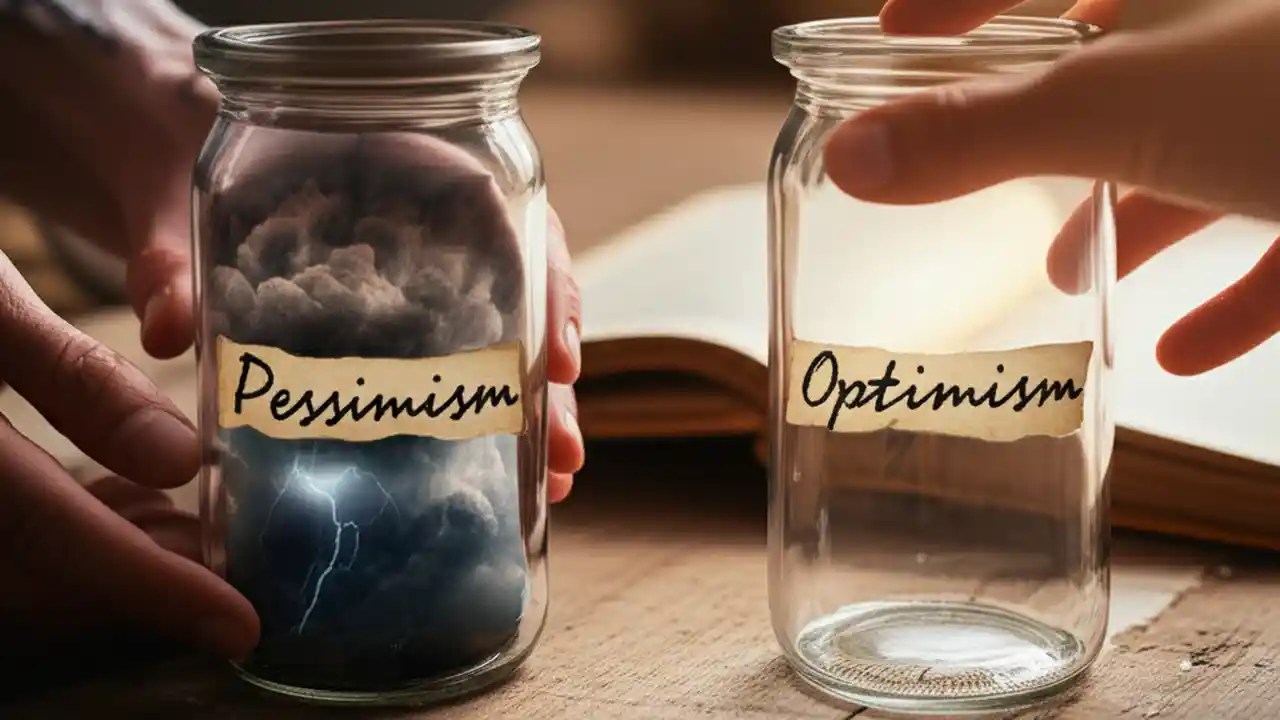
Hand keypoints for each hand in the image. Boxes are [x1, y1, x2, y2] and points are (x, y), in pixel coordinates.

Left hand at [0, 1, 582, 496]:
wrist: (145, 143)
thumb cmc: (170, 134)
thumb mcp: (166, 180)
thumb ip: (168, 250)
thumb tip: (174, 330)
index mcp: (397, 160)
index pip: (504, 218)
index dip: (546, 284)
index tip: (561, 352)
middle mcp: (421, 222)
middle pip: (519, 295)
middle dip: (548, 378)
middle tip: (562, 453)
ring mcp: (410, 276)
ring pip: (494, 338)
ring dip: (527, 410)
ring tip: (552, 482)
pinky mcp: (380, 323)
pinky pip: (441, 365)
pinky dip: (471, 416)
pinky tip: (493, 474)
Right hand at [0, 254, 257, 668]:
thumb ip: (77, 379)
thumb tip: (183, 460)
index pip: (47, 533)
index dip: (148, 588)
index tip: (237, 627)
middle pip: (24, 578)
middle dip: (131, 582)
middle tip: (214, 557)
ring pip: (7, 579)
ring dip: (94, 570)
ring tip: (178, 533)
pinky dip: (51, 547)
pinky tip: (110, 506)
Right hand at [827, 0, 1279, 375]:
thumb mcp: (1113, 108)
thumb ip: (979, 132)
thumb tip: (850, 155)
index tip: (896, 33)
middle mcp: (1222, 37)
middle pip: (1112, 73)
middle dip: (1039, 135)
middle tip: (975, 178)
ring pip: (1191, 160)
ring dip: (1126, 224)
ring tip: (1064, 277)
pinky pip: (1267, 249)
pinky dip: (1219, 302)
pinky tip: (1174, 353)